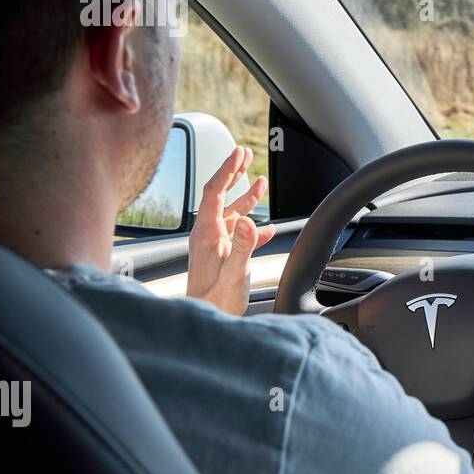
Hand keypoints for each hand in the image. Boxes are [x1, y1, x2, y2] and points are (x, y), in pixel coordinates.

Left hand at [186, 146, 275, 315]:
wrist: (206, 321)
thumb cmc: (216, 303)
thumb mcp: (234, 274)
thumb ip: (242, 247)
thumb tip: (249, 221)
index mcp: (207, 235)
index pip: (214, 193)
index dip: (226, 170)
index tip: (238, 152)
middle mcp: (208, 235)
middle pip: (219, 196)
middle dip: (232, 174)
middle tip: (244, 154)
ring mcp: (215, 245)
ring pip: (230, 213)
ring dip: (245, 197)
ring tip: (259, 182)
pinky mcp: (223, 256)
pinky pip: (238, 234)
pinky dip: (253, 227)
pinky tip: (267, 228)